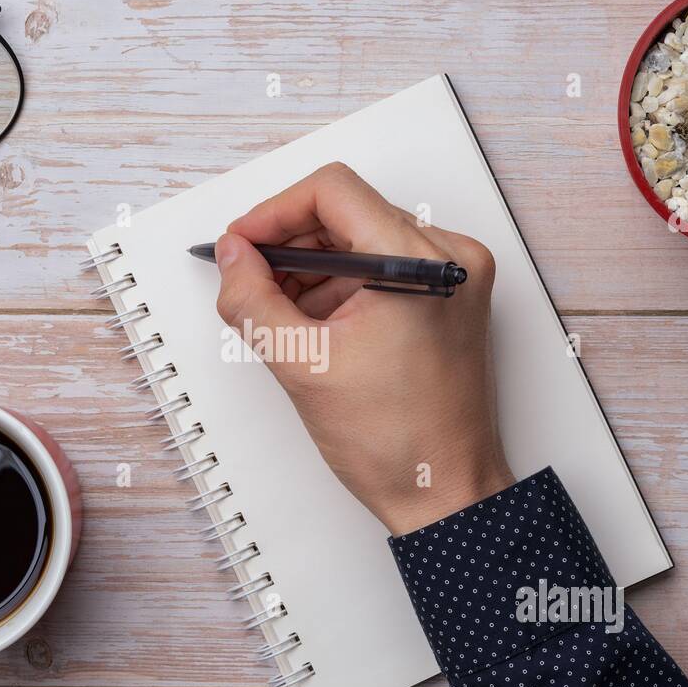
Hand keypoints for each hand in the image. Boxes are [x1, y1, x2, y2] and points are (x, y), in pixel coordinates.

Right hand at [215, 162, 513, 535]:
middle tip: (250, 280)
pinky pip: (385, 269)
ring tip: (284, 315)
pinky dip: (343, 287)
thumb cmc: (397, 445)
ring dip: (314, 269)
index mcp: (422, 264)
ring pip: (363, 240)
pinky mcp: (450, 300)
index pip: (333, 192)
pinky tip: (317, 326)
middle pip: (348, 212)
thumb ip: (253, 299)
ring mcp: (454, 279)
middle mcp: (450, 259)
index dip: (274, 213)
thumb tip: (232, 256)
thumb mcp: (302, 365)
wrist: (446, 494)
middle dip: (290, 245)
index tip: (241, 244)